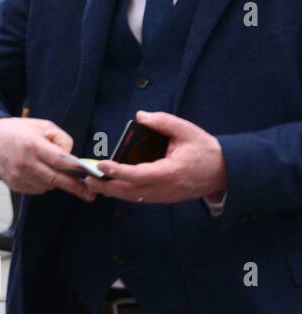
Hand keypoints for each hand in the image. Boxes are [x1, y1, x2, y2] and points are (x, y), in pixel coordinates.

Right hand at [0, 117, 95, 201]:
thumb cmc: (18, 130)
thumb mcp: (42, 125)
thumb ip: (62, 139)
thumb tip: (72, 158)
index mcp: (33, 145)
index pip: (60, 162)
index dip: (77, 171)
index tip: (91, 178)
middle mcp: (25, 163)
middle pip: (56, 180)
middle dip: (75, 188)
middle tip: (90, 194)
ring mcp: (18, 176)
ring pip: (47, 186)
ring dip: (55, 182)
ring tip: (53, 171)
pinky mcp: (13, 184)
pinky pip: (36, 190)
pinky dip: (43, 184)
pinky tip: (39, 174)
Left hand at [82, 111, 227, 203]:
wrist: (225, 172)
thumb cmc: (205, 150)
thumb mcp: (188, 131)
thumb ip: (164, 122)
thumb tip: (141, 115)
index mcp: (170, 172)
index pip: (139, 175)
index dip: (118, 171)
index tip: (102, 165)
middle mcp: (165, 188)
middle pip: (130, 191)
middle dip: (107, 186)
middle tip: (87, 179)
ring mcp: (164, 196)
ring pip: (133, 197)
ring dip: (112, 191)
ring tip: (93, 183)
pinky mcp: (164, 198)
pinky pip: (140, 198)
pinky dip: (123, 193)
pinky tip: (110, 187)